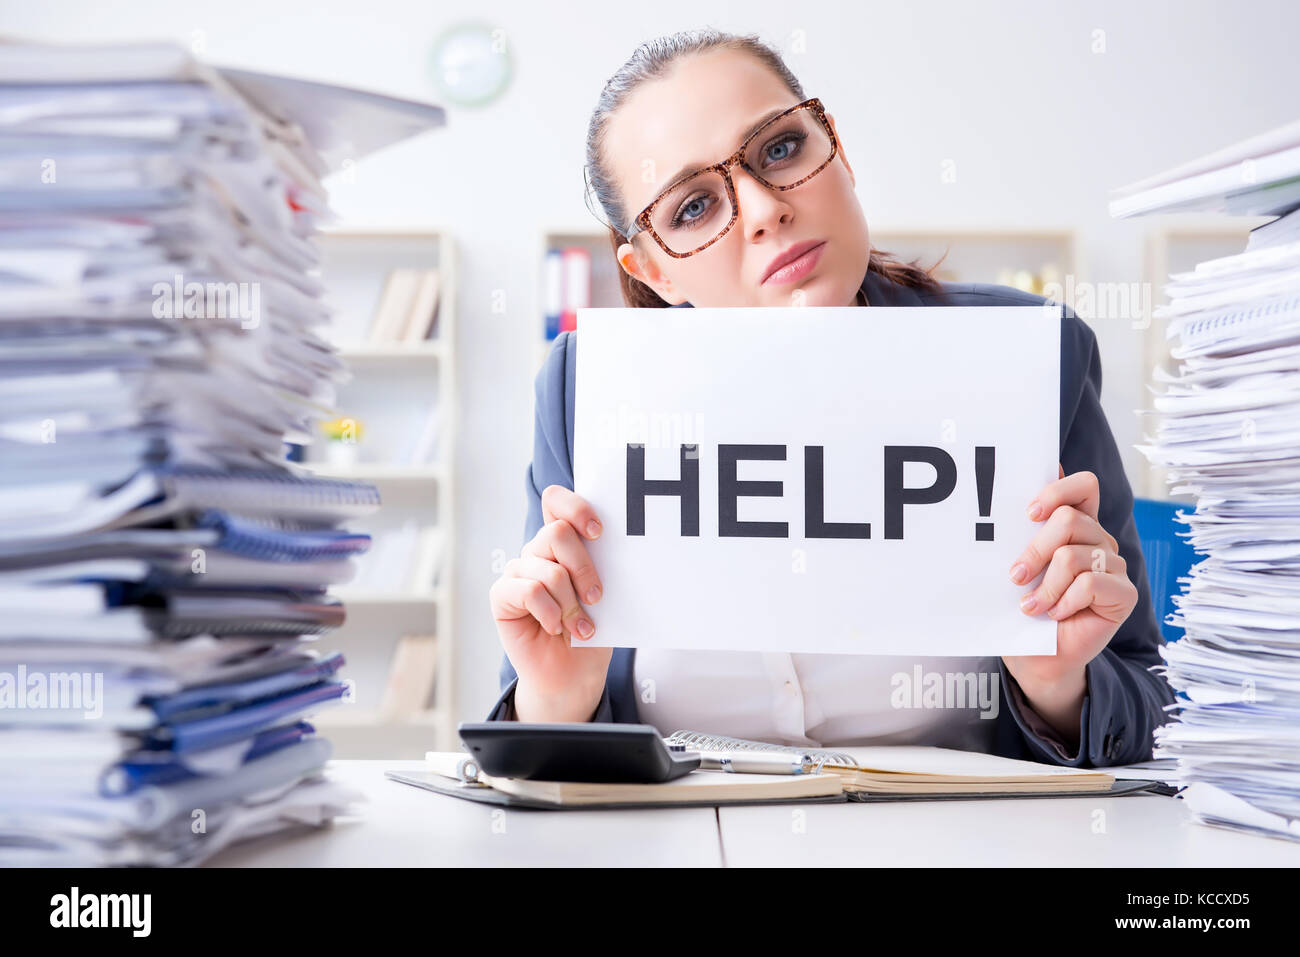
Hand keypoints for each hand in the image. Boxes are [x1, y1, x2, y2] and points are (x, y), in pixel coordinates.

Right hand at [488, 484, 611, 721]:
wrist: (573, 673)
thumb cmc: (592, 629)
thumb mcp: (603, 593)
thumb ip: (599, 564)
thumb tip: (614, 544)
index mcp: (563, 542)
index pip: (556, 501)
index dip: (575, 507)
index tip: (598, 532)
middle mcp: (537, 551)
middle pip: (557, 533)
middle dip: (583, 568)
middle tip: (596, 597)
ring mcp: (518, 571)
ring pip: (548, 569)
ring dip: (570, 603)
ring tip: (580, 626)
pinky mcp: (502, 595)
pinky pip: (528, 590)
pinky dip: (549, 612)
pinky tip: (555, 628)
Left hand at [1001, 466, 1137, 741]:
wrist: (1036, 656)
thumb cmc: (1024, 607)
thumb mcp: (1019, 566)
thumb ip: (1022, 533)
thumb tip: (1008, 495)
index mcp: (1077, 524)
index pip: (1083, 486)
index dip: (1057, 491)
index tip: (1029, 514)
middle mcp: (1099, 540)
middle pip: (1070, 519)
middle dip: (1035, 549)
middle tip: (1016, 575)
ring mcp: (1115, 565)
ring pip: (1073, 555)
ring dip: (1046, 584)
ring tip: (1032, 605)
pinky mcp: (1123, 593)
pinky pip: (1089, 583)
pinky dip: (1064, 601)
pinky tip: (1055, 614)